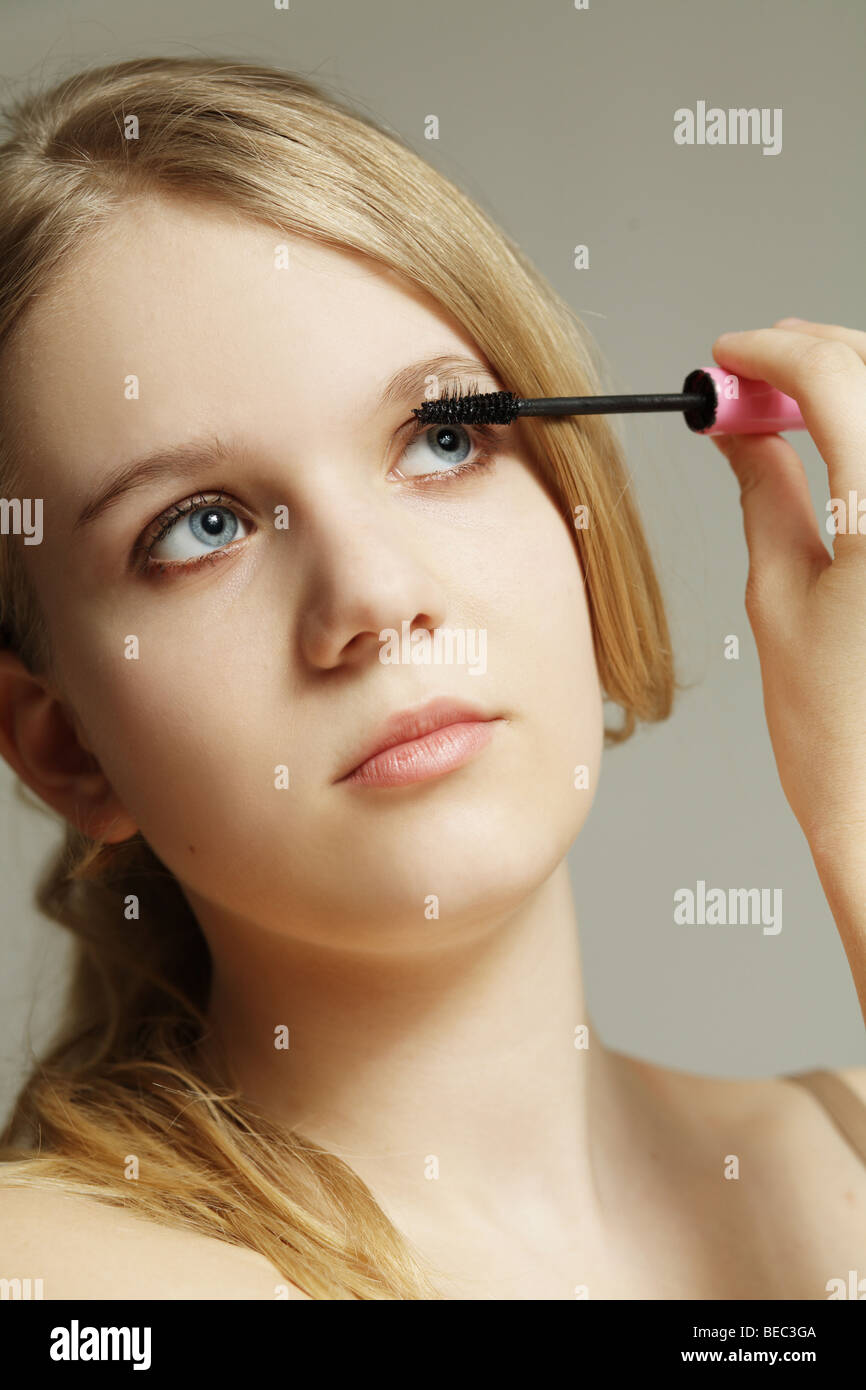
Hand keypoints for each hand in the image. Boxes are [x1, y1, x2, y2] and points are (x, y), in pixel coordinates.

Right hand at [709, 319, 865, 864]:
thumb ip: (765, 492)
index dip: (771, 353)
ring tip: (794, 414)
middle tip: (751, 382)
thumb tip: (737, 428)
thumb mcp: (779, 596)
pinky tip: (846, 452)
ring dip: (852, 388)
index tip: (727, 358)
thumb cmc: (836, 731)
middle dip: (812, 358)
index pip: (835, 381)